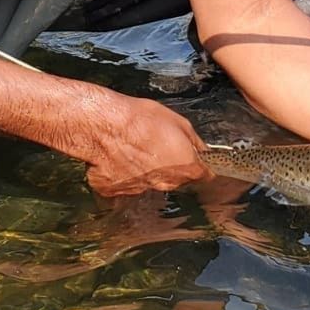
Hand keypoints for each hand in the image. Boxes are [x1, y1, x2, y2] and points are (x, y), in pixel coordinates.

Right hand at [83, 96, 211, 196]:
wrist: (104, 126)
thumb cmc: (140, 119)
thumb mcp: (178, 121)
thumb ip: (194, 141)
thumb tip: (202, 150)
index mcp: (185, 166)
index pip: (205, 174)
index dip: (200, 165)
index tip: (196, 158)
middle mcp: (164, 183)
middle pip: (176, 179)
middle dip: (172, 166)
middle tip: (159, 146)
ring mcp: (139, 190)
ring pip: (150, 182)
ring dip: (147, 170)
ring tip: (135, 148)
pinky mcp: (116, 191)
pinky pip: (124, 184)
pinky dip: (123, 174)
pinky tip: (117, 157)